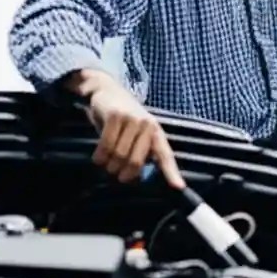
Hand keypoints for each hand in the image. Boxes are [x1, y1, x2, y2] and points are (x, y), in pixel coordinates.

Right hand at [66, 69, 184, 189]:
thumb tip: (138, 177)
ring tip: (106, 164)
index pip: (165, 155)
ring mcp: (131, 119)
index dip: (172, 172)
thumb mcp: (135, 133)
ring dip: (109, 166)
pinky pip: (106, 147)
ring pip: (119, 156)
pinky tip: (98, 158)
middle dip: (124, 174)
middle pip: (136, 161)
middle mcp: (147, 125)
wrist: (107, 90)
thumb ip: (140, 151)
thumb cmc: (123, 118)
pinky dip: (99, 157)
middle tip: (116, 175)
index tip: (178, 187)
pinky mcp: (115, 116)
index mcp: (156, 131)